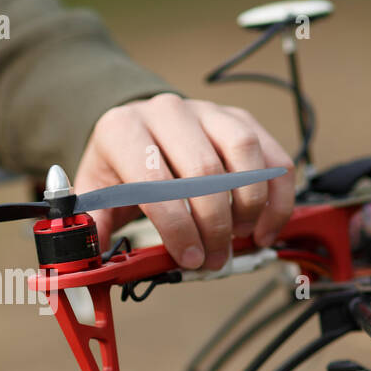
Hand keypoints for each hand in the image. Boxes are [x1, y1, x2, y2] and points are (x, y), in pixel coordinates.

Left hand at [73, 93, 295, 269]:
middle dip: (214, 225)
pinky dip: (277, 196)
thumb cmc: (119, 166)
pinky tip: (266, 227)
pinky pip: (271, 155)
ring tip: (241, 238)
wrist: (139, 128)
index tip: (189, 258)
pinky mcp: (239, 119)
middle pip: (203, 170)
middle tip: (214, 258)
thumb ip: (93, 224)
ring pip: (243, 154)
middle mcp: (167, 112)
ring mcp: (207, 111)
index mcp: (123, 130)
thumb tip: (93, 259)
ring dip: (249, 206)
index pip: (155, 181)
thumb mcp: (97, 192)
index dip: (176, 226)